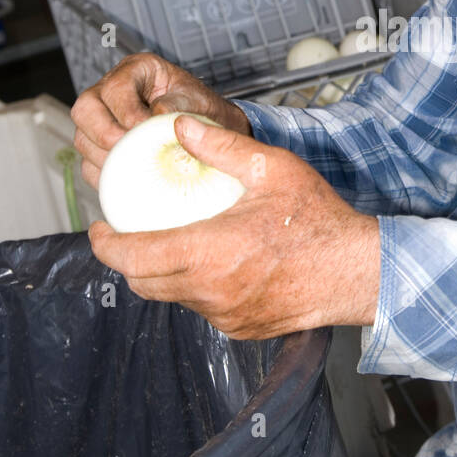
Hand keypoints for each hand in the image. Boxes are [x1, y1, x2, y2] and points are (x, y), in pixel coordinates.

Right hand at [71, 51, 251, 189]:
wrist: (208, 131)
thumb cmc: (200, 110)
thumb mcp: (196, 100)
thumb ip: (179, 105)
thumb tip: (159, 114)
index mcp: (136, 70)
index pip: (116, 87)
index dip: (127, 112)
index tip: (145, 130)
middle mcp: (111, 92)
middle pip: (85, 109)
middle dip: (105, 134)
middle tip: (131, 150)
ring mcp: (101, 120)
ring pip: (82, 139)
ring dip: (106, 157)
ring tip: (135, 166)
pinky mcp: (101, 148)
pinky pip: (89, 165)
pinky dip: (107, 175)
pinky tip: (130, 179)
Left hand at [88, 115, 380, 337]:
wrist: (357, 271)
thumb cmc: (319, 220)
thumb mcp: (271, 169)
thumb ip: (221, 146)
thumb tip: (179, 127)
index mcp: (209, 252)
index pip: (132, 258)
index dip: (106, 245)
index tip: (100, 229)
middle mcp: (210, 291)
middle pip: (143, 283)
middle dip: (127, 260)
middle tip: (128, 234)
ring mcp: (224, 316)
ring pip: (172, 296)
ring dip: (163, 273)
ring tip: (172, 243)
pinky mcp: (239, 329)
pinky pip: (201, 308)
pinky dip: (196, 288)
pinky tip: (213, 264)